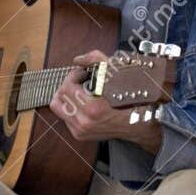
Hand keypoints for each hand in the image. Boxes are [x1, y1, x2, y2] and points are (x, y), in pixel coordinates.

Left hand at [49, 51, 163, 150]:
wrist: (137, 124)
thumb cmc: (131, 100)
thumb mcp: (117, 73)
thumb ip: (96, 60)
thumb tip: (79, 59)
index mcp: (92, 108)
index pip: (67, 87)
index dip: (73, 75)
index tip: (83, 73)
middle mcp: (84, 122)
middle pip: (59, 97)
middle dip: (68, 84)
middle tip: (79, 80)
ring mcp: (80, 130)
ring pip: (58, 108)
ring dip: (66, 96)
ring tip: (79, 91)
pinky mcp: (79, 135)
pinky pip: (64, 117)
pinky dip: (70, 108)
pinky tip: (82, 103)